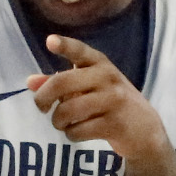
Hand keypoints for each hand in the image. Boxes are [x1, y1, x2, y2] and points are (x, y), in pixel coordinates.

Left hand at [37, 33, 169, 159]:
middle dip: (43, 98)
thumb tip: (30, 82)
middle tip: (41, 107)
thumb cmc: (111, 103)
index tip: (50, 41)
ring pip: (67, 111)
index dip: (65, 46)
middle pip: (62, 83)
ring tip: (62, 123)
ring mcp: (113, 101)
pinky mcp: (115, 124)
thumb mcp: (90, 87)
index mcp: (100, 64)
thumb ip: (60, 83)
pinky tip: (78, 132)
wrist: (145, 130)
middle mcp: (108, 78)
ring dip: (58, 121)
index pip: (80, 51)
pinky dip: (71, 134)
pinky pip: (77, 130)